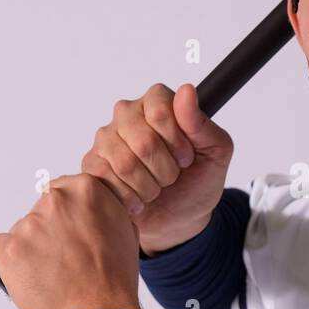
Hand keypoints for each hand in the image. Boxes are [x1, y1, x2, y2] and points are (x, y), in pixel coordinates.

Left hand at [0, 173, 142, 308]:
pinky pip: (2, 247)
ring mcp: (29, 224)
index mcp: (84, 189)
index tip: (72, 233)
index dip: (68, 216)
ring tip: (53, 272)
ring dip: (33, 247)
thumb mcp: (124, 226)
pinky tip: (34, 275)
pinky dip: (13, 261)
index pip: (63, 191)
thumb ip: (102, 206)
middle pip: (42, 210)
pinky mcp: (9, 248)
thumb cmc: (114, 276)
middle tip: (64, 257)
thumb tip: (89, 204)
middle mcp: (55, 200)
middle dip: (50, 230)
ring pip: (23, 230)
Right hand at [80, 82, 234, 254]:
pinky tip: (139, 199)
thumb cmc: (198, 181)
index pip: (160, 112)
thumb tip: (186, 90)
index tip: (187, 158)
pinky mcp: (91, 164)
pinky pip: (105, 179)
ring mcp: (105, 138)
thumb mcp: (216, 152)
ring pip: (124, 163)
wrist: (179, 218)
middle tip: (172, 176)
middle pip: (143, 141)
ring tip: (156, 188)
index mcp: (157, 101)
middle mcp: (127, 113)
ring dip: (149, 186)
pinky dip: (130, 198)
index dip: (178, 142)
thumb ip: (202, 123)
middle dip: (166, 169)